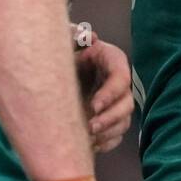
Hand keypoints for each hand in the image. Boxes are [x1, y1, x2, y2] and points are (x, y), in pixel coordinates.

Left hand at [74, 33, 133, 153]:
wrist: (53, 73)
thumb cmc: (62, 54)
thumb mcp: (67, 42)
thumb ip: (74, 36)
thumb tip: (89, 36)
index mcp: (112, 60)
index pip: (121, 78)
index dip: (110, 93)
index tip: (93, 106)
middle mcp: (118, 83)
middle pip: (127, 103)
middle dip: (110, 118)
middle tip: (90, 127)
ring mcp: (116, 103)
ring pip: (124, 122)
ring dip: (108, 132)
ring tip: (88, 138)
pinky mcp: (110, 120)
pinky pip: (116, 136)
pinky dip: (106, 143)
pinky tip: (90, 145)